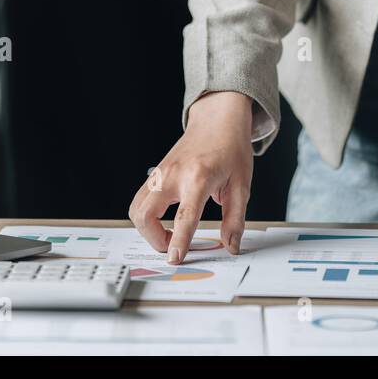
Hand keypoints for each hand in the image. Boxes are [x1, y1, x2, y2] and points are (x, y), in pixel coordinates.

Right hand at [128, 91, 254, 263]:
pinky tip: (164, 219)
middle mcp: (173, 175)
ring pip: (136, 208)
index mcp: (199, 178)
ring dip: (146, 228)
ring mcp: (160, 173)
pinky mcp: (155, 174)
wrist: (217, 120)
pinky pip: (140, 199)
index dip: (179, 240)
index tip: (175, 258)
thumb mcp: (241, 185)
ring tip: (169, 233)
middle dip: (153, 239)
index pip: (184, 215)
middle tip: (173, 245)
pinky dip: (146, 216)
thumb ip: (235, 219)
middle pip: (144, 214)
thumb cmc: (230, 148)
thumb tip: (231, 245)